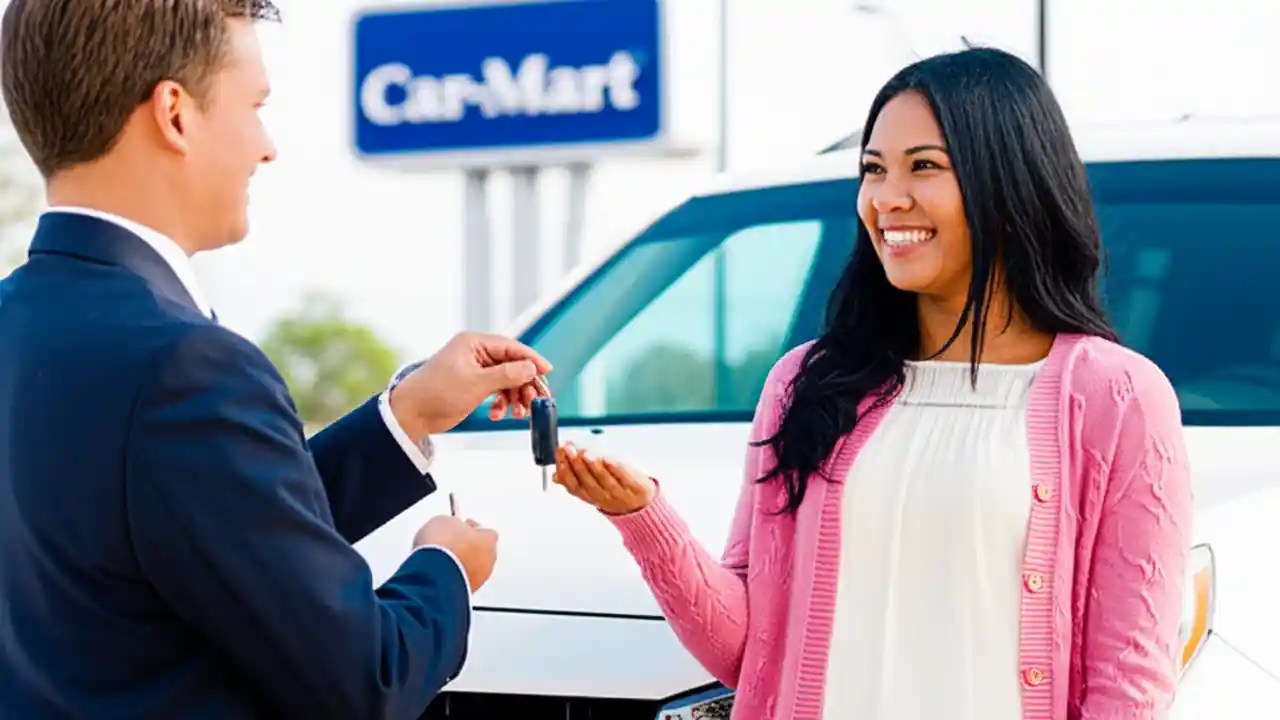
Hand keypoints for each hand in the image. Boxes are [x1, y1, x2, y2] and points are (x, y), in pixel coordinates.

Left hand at [390, 331, 552, 437]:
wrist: (411, 414)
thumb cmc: (435, 392)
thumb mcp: (476, 383)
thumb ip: (506, 374)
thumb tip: (531, 368)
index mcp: (474, 343)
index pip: (511, 347)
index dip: (531, 359)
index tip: (546, 371)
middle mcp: (476, 353)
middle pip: (512, 364)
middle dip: (524, 383)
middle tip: (533, 400)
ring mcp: (475, 370)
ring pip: (507, 379)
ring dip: (515, 396)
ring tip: (517, 413)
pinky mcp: (473, 385)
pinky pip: (497, 390)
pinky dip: (502, 402)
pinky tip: (498, 414)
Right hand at [414, 515, 498, 593]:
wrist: (432, 572)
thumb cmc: (443, 546)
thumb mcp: (443, 522)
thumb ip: (452, 524)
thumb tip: (446, 529)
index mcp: (488, 540)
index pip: (485, 532)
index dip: (471, 529)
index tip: (462, 527)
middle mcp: (488, 562)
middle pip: (481, 552)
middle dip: (468, 548)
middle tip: (452, 543)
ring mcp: (478, 580)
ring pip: (472, 570)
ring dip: (460, 565)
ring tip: (442, 560)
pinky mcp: (464, 593)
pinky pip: (460, 582)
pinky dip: (452, 578)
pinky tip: (438, 573)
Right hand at [553, 443, 655, 515]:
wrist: (644, 507)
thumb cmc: (615, 492)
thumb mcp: (593, 488)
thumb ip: (575, 480)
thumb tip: (555, 476)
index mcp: (591, 497)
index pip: (574, 487)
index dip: (565, 473)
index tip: (560, 457)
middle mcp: (604, 498)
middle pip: (587, 483)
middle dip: (576, 465)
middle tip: (569, 450)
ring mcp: (621, 494)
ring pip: (604, 481)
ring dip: (593, 467)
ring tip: (585, 453)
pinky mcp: (637, 487)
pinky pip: (625, 478)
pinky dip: (615, 469)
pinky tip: (608, 459)